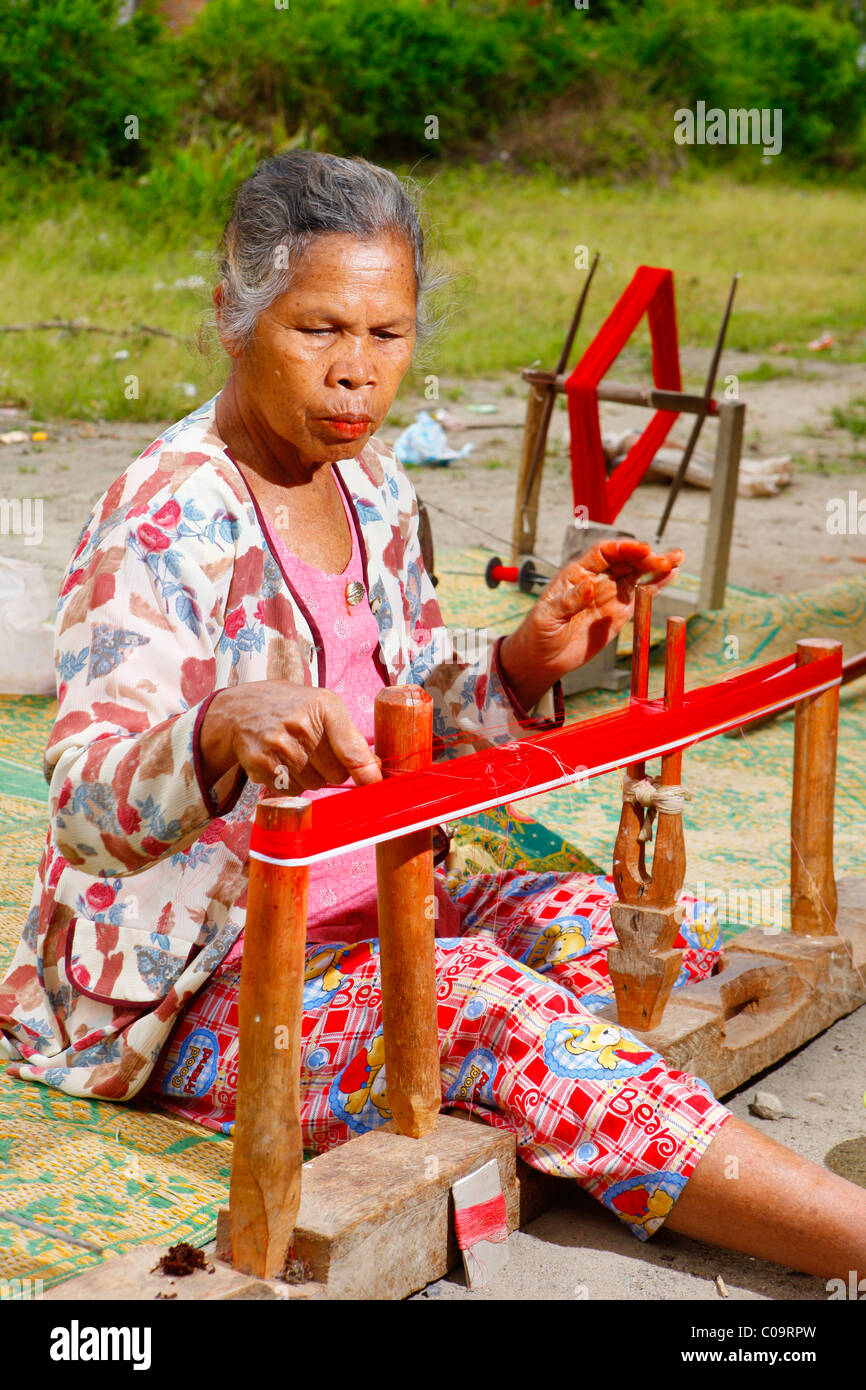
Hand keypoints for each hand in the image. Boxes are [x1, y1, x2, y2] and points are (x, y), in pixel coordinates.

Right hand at [199, 681, 381, 796]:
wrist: (241, 709)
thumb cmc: (292, 708)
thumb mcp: (323, 707)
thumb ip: (350, 736)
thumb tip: (374, 770)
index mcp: (323, 706)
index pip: (351, 748)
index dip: (365, 770)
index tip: (374, 783)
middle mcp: (301, 725)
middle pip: (336, 774)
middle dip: (331, 769)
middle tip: (315, 751)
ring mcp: (279, 746)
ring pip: (314, 785)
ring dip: (310, 777)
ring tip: (295, 754)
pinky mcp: (262, 764)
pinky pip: (292, 790)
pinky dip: (290, 783)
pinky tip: (280, 762)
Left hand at [499, 539, 683, 709]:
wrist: (543, 658)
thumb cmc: (538, 632)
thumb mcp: (547, 616)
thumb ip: (569, 601)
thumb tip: (589, 587)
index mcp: (577, 573)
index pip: (604, 552)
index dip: (624, 548)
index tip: (642, 550)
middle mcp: (597, 579)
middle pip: (625, 560)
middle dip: (646, 557)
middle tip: (665, 561)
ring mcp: (610, 594)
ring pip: (637, 574)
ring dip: (656, 566)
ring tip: (678, 557)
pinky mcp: (619, 612)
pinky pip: (640, 594)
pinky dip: (656, 585)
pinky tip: (672, 575)